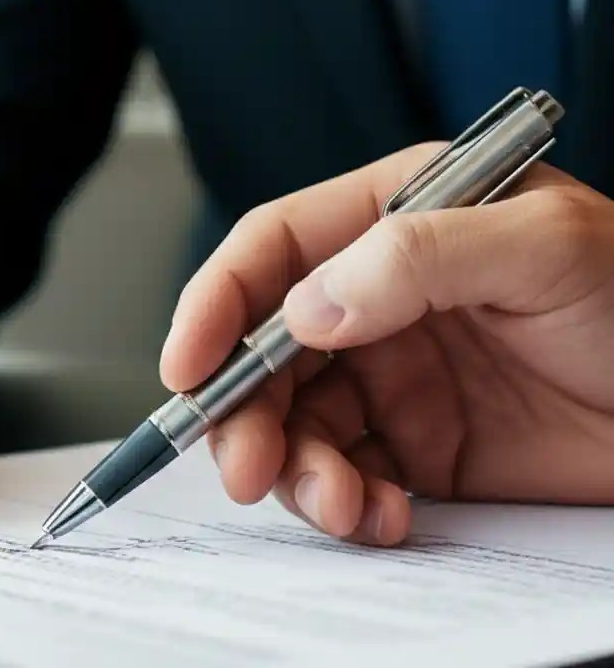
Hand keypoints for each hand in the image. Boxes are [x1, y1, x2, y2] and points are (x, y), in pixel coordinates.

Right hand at [161, 143, 613, 545]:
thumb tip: (309, 304)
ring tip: (338, 503)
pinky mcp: (414, 446)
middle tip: (247, 467)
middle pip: (263, 351)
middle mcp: (376, 298)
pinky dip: (344, 504)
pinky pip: (342, 475)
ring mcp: (390, 374)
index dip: (215, 305)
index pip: (271, 250)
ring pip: (292, 423)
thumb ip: (421, 257)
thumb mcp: (547, 246)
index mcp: (393, 221)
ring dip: (295, 472)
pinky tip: (381, 514)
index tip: (187, 364)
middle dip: (242, 413)